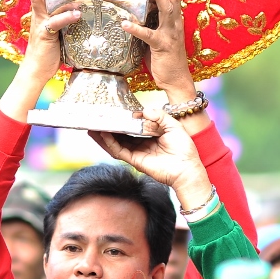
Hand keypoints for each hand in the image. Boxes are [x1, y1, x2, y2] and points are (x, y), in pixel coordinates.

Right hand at [0, 0, 82, 121]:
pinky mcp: (45, 35)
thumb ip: (64, 18)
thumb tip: (82, 10)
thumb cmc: (49, 50)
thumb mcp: (56, 30)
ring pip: (41, 1)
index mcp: (40, 12)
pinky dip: (66, 16)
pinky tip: (77, 15)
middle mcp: (38, 14)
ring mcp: (40, 23)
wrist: (37, 70)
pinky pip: (54, 22)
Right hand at [90, 107, 211, 208]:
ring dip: (104, 136)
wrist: (187, 168)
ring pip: (116, 144)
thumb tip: (143, 110)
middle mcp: (141, 144)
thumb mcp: (173, 126)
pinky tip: (104, 135)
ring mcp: (137, 153)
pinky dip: (110, 144)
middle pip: (120, 135)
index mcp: (150, 135)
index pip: (132, 126)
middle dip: (108, 128)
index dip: (122, 119)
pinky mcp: (135, 161)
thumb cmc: (184, 149)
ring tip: (92, 128)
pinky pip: (120, 151)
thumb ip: (159, 116)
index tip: (112, 111)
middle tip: (96, 119)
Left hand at [123, 0, 195, 102]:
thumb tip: (136, 15)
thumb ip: (154, 25)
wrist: (177, 80)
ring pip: (167, 9)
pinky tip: (125, 24)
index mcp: (176, 22)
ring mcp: (170, 35)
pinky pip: (148, 34)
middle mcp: (176, 25)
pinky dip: (136, 28)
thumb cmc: (167, 60)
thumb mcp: (162, 37)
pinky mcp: (161, 46)